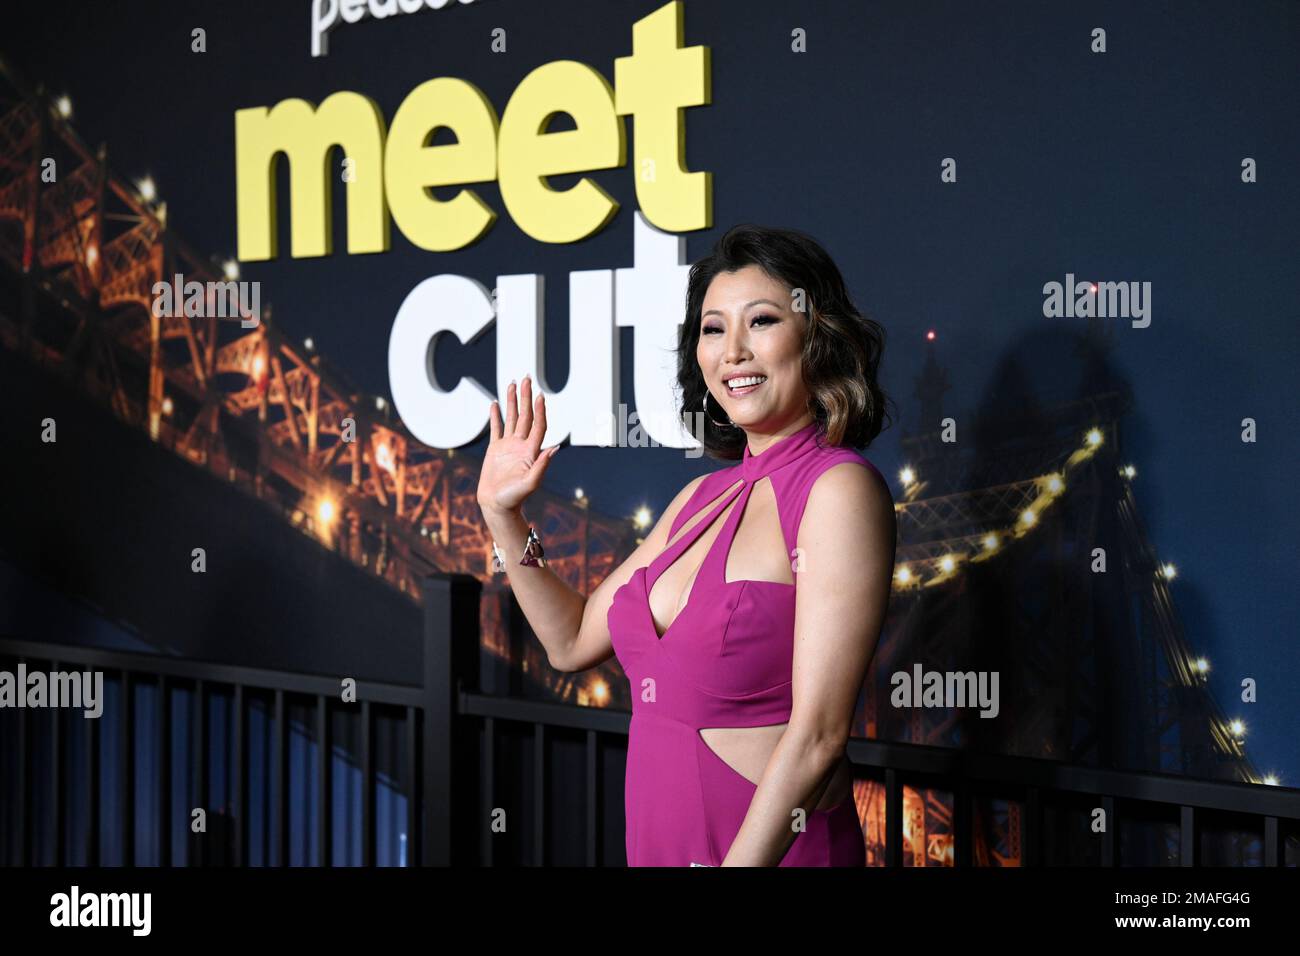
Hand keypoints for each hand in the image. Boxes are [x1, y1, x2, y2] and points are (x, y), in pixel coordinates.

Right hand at [476, 375, 559, 517]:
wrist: (497, 505)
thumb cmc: (514, 498)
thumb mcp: (530, 484)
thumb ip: (542, 466)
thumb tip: (555, 448)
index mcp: (531, 451)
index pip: (538, 425)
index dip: (539, 410)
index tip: (539, 395)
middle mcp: (521, 445)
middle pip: (525, 416)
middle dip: (525, 397)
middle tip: (526, 378)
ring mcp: (508, 446)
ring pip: (511, 418)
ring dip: (511, 401)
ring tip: (512, 383)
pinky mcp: (495, 450)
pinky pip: (496, 428)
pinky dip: (495, 415)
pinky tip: (495, 402)